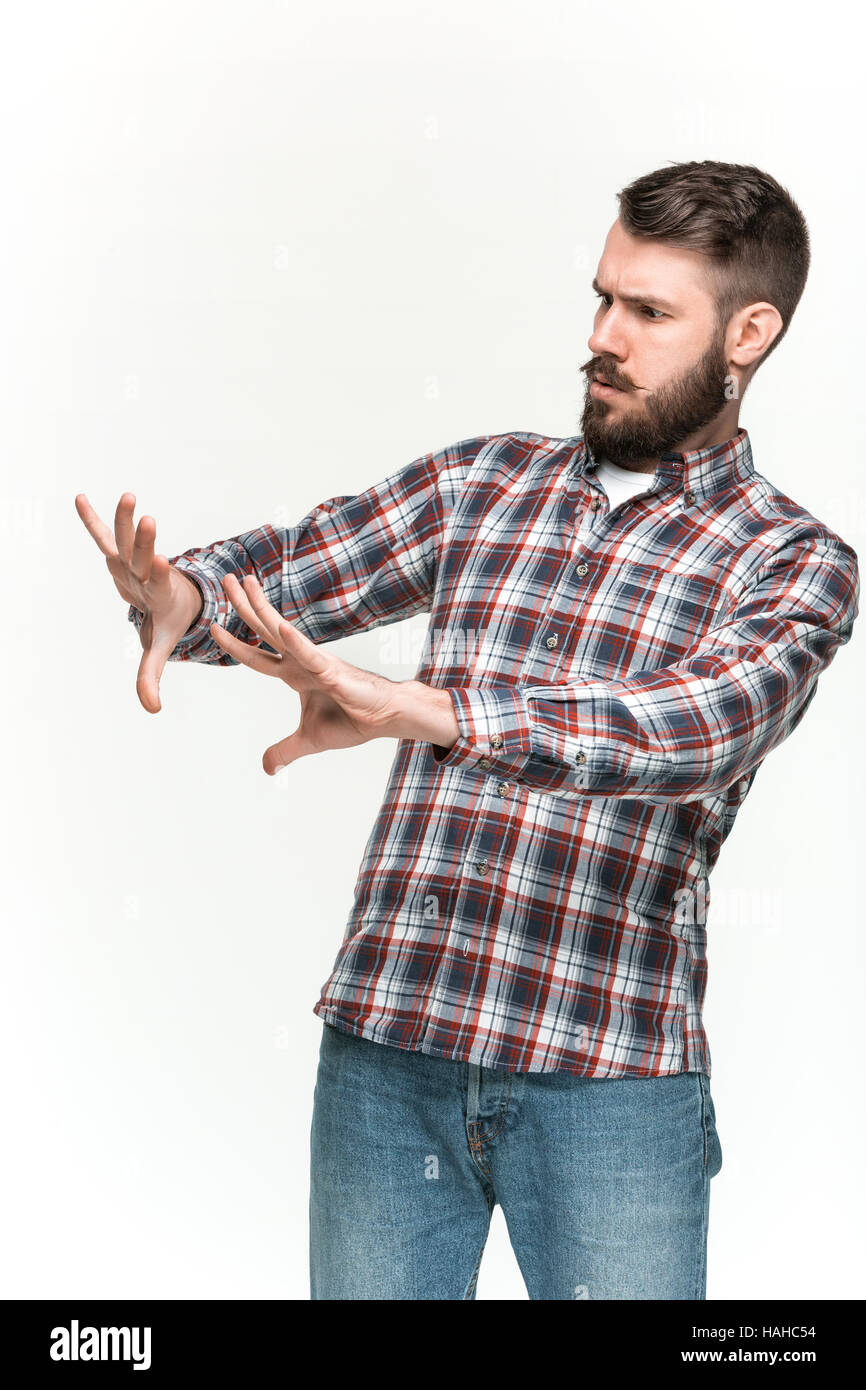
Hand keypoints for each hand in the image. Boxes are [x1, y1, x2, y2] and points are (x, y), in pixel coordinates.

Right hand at [75, 491, 202, 712]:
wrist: (178, 597)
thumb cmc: (169, 619)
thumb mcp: (162, 645)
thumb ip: (152, 675)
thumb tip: (153, 710)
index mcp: (158, 594)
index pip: (159, 582)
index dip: (158, 572)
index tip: (160, 560)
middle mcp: (146, 573)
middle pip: (143, 555)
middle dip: (144, 540)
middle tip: (149, 519)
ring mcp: (133, 561)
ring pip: (127, 540)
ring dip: (124, 520)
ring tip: (129, 496)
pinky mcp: (120, 554)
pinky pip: (103, 535)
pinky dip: (92, 519)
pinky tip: (78, 497)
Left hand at [213, 572, 458, 772]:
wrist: (387, 716)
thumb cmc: (353, 720)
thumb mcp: (309, 740)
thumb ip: (285, 751)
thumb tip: (266, 768)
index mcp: (294, 675)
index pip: (256, 656)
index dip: (234, 643)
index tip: (213, 626)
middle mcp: (300, 661)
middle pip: (263, 629)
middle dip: (243, 604)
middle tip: (226, 577)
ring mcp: (315, 662)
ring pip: (281, 630)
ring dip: (261, 607)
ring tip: (245, 583)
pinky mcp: (332, 670)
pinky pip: (310, 655)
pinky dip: (295, 642)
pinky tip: (282, 627)